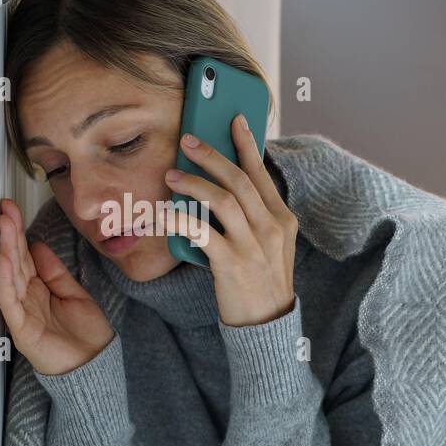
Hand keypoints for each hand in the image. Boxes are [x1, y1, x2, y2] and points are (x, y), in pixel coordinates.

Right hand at [0, 197, 114, 374]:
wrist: (94, 367)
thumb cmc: (85, 337)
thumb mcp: (73, 294)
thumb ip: (55, 272)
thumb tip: (38, 247)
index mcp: (38, 290)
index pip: (23, 256)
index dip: (17, 232)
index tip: (11, 210)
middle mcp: (26, 299)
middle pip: (14, 261)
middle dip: (8, 235)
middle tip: (2, 210)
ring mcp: (22, 313)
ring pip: (8, 277)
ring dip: (4, 250)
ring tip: (1, 227)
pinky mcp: (22, 329)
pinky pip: (10, 301)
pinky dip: (5, 281)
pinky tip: (3, 262)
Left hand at [162, 116, 297, 326]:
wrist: (266, 325)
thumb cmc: (260, 281)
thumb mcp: (268, 245)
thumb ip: (251, 217)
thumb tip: (218, 187)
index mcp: (282, 218)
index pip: (262, 174)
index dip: (247, 145)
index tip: (234, 121)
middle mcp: (271, 227)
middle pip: (240, 180)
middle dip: (212, 156)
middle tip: (187, 140)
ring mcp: (253, 245)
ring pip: (223, 200)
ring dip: (194, 183)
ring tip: (171, 175)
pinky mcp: (232, 263)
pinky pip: (202, 232)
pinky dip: (180, 219)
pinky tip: (163, 212)